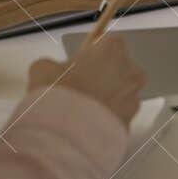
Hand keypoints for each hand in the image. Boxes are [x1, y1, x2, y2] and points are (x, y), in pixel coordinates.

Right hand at [27, 31, 145, 127]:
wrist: (68, 134)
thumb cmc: (58, 95)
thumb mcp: (43, 69)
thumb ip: (52, 64)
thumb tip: (51, 70)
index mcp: (112, 48)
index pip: (108, 43)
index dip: (93, 55)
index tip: (80, 65)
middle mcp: (131, 69)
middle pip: (119, 68)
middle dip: (103, 77)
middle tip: (79, 89)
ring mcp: (134, 96)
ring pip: (121, 94)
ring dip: (106, 99)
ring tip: (81, 111)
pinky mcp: (132, 121)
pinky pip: (119, 117)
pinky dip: (106, 120)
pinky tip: (88, 125)